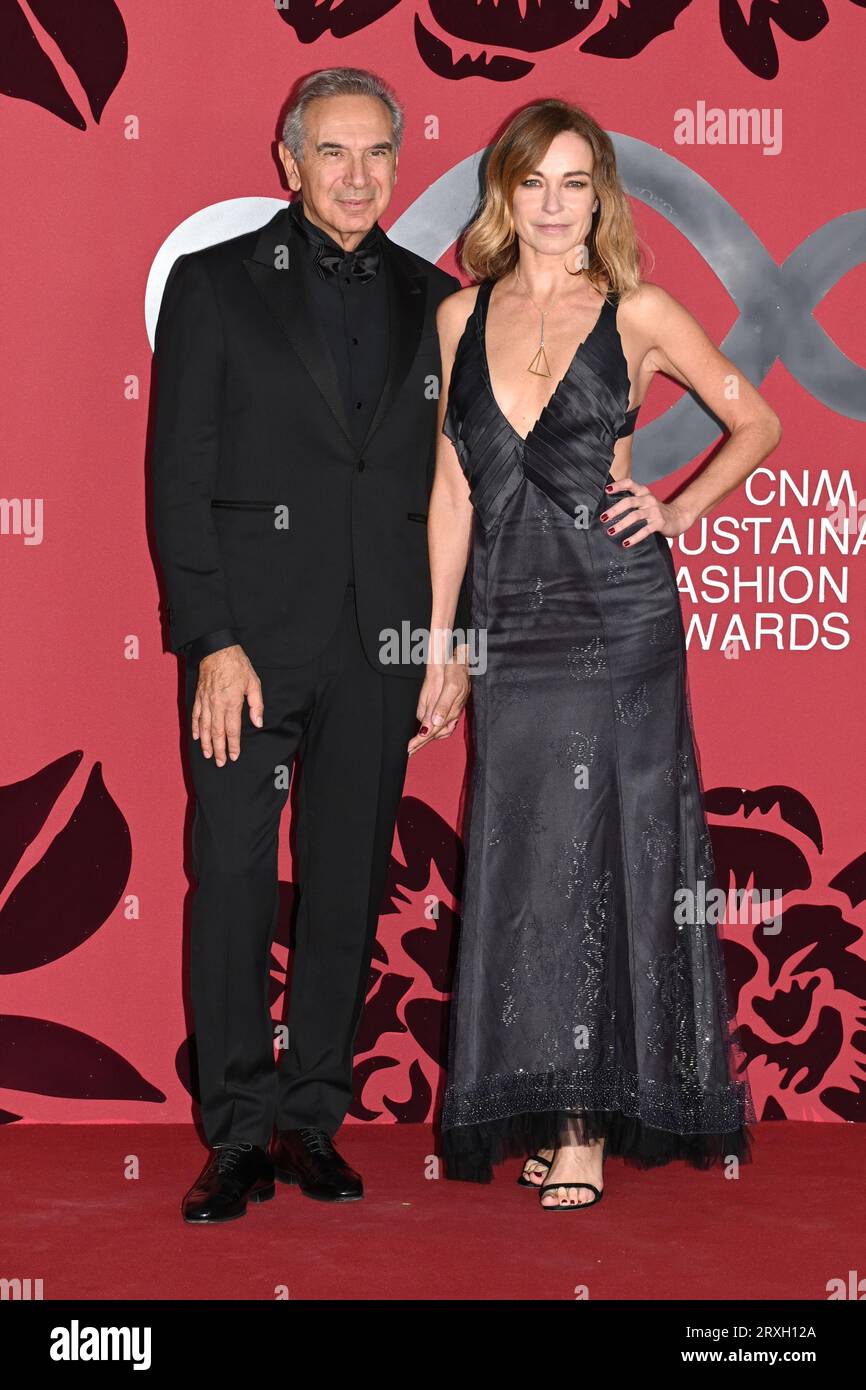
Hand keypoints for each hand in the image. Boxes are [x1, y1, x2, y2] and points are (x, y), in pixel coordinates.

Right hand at [192, 644, 262, 765]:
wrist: (217, 650)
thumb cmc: (238, 666)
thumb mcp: (253, 683)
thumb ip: (256, 705)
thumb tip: (258, 723)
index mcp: (231, 703)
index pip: (232, 730)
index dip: (233, 745)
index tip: (234, 756)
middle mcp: (216, 705)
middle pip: (217, 733)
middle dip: (219, 749)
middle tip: (220, 763)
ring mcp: (206, 702)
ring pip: (205, 727)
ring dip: (206, 743)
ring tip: (208, 755)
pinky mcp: (199, 697)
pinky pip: (196, 716)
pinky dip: (196, 728)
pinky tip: (197, 737)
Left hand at [408, 645, 470, 755]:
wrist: (459, 659)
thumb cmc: (457, 671)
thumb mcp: (452, 686)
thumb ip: (443, 706)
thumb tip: (435, 723)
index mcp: (450, 712)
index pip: (433, 731)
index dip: (421, 740)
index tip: (411, 747)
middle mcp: (446, 714)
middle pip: (432, 734)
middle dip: (420, 745)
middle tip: (407, 753)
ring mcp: (442, 711)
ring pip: (434, 731)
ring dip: (423, 740)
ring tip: (412, 749)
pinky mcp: (438, 704)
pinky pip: (432, 721)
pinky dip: (426, 731)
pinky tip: (420, 734)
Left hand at [599, 479, 692, 546]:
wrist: (678, 517)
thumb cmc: (655, 511)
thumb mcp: (644, 502)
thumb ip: (631, 502)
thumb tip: (608, 509)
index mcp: (643, 492)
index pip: (630, 484)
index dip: (618, 485)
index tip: (606, 490)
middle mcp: (648, 499)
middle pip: (629, 502)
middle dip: (615, 510)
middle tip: (603, 518)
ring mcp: (654, 511)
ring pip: (635, 516)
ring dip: (621, 524)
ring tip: (611, 531)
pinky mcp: (659, 523)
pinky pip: (645, 530)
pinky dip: (634, 537)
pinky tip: (626, 543)